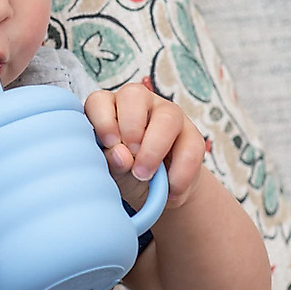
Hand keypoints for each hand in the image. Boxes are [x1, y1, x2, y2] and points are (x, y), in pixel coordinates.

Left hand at [85, 82, 207, 214]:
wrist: (159, 194)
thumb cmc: (125, 176)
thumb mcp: (113, 174)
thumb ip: (111, 163)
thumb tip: (121, 156)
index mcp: (108, 109)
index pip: (99, 101)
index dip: (102, 121)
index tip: (108, 144)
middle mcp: (137, 104)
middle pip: (134, 95)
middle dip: (131, 127)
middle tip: (130, 156)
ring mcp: (166, 114)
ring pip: (167, 116)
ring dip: (155, 149)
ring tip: (144, 174)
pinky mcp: (191, 133)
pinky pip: (192, 147)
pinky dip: (180, 173)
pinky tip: (171, 189)